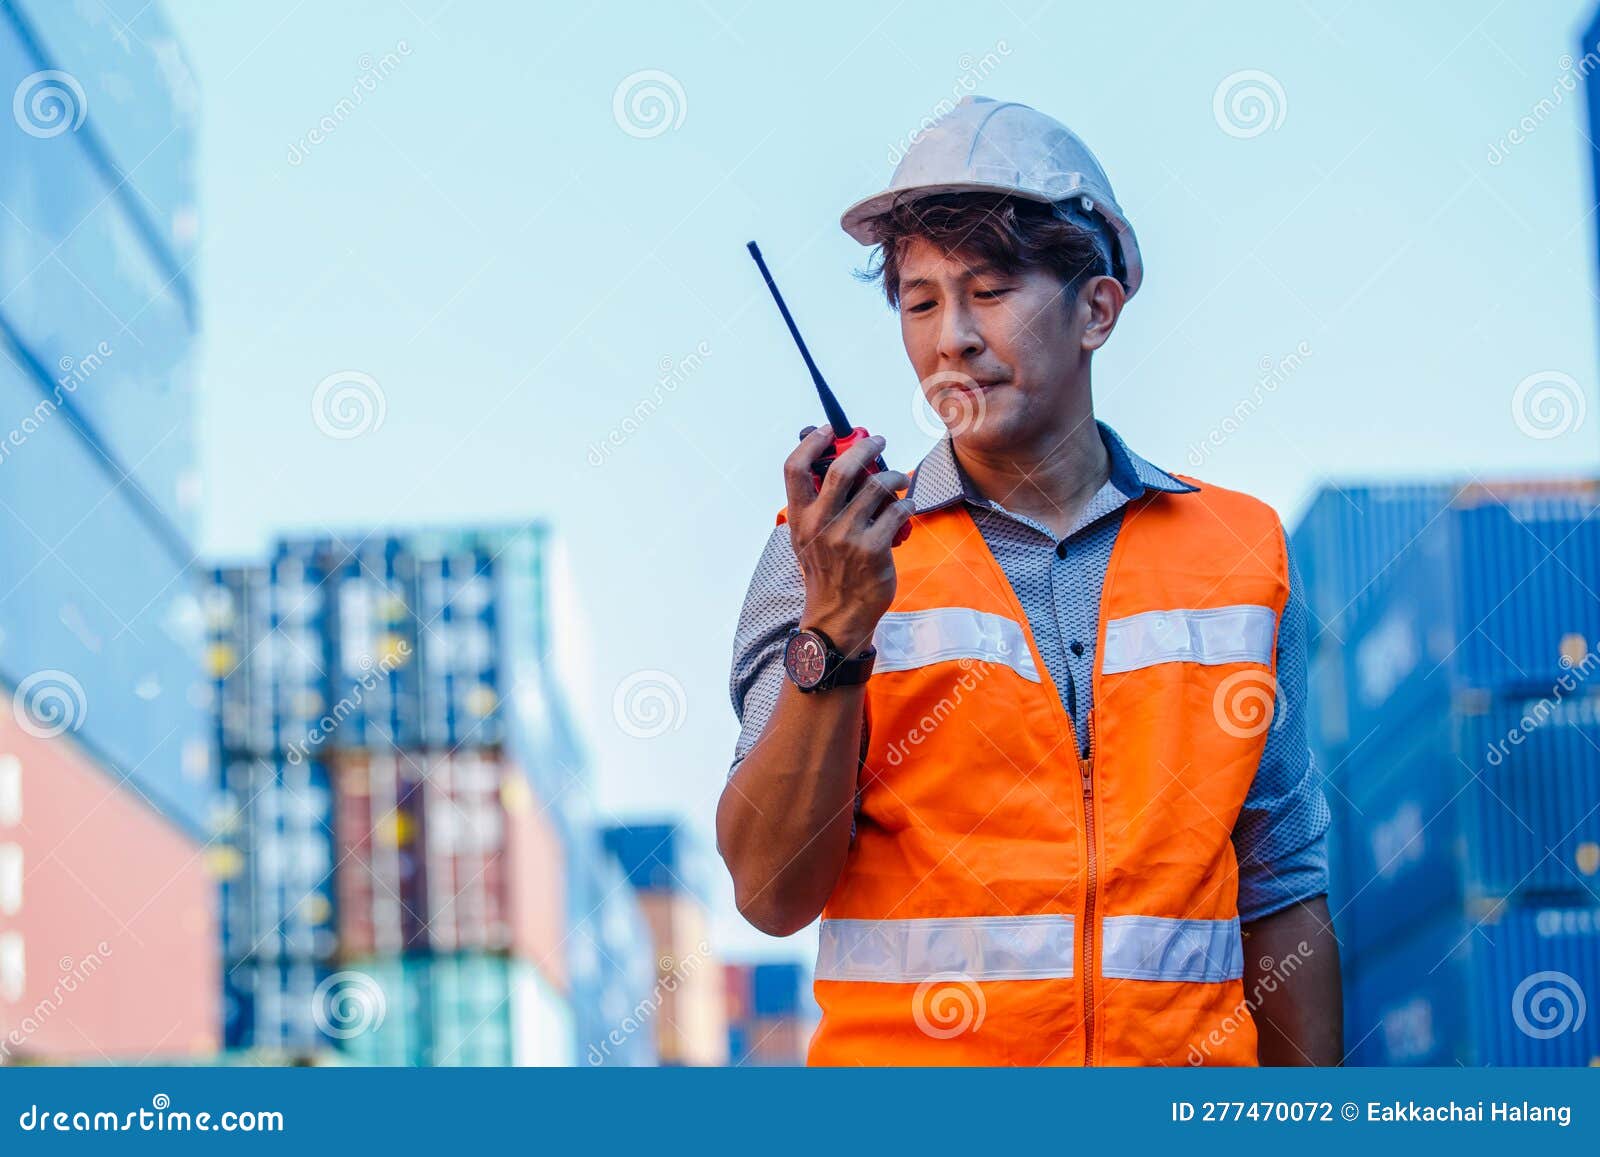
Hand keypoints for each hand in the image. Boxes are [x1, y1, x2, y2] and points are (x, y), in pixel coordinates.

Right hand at [782, 425, 911, 655]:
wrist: (838, 615)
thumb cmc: (827, 570)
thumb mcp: (809, 537)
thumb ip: (819, 504)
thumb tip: (846, 465)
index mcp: (800, 517)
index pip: (795, 468)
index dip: (812, 442)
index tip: (829, 430)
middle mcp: (820, 524)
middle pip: (842, 469)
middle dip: (865, 447)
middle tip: (878, 440)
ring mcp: (847, 537)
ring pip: (877, 486)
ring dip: (894, 476)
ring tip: (899, 478)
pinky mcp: (873, 550)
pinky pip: (897, 511)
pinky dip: (906, 503)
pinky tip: (907, 505)